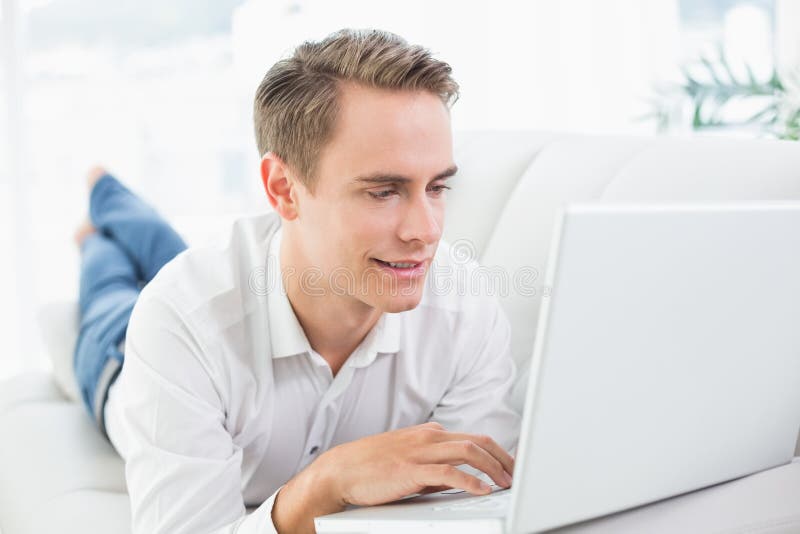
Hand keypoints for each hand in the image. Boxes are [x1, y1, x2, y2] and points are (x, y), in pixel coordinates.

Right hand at [271, 422, 514, 532]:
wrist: (340, 470)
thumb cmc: (371, 467)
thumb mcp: (408, 459)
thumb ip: (433, 464)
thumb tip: (460, 477)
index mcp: (429, 434)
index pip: (472, 437)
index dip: (497, 451)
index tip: (512, 465)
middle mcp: (428, 437)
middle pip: (477, 441)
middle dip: (503, 458)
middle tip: (518, 474)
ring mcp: (420, 451)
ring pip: (468, 451)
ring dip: (493, 467)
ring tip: (506, 483)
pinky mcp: (411, 469)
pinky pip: (448, 472)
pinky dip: (470, 480)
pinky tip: (481, 490)